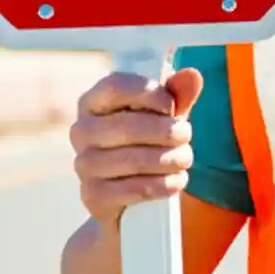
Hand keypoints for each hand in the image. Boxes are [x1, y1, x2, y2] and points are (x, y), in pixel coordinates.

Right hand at [69, 67, 202, 230]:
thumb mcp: (164, 115)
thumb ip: (178, 94)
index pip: (115, 86)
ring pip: (131, 159)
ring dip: (167, 159)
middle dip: (164, 131)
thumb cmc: (148, 141)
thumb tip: (192, 76)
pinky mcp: (93, 196)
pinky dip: (161, 185)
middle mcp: (82, 131)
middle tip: (185, 134)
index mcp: (94, 101)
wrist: (130, 196)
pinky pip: (131, 189)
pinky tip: (176, 181)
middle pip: (126, 126)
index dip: (148, 93)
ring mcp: (85, 165)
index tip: (171, 105)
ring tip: (185, 158)